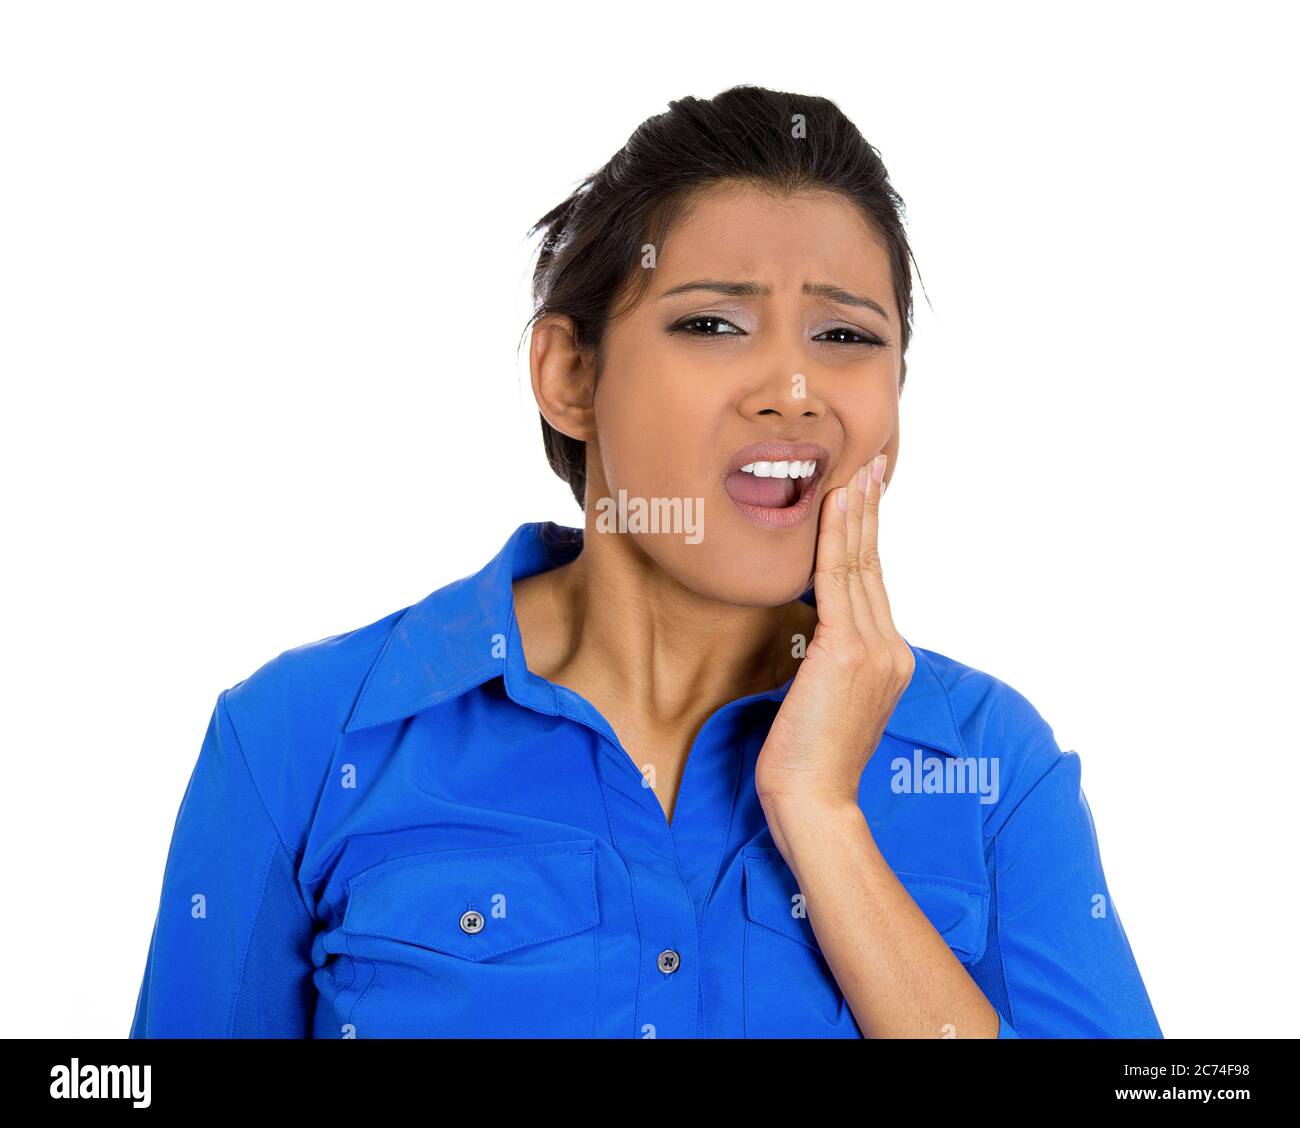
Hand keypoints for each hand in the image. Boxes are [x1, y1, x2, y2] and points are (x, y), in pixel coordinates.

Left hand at [754, 453, 915, 819]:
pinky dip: (833, 539)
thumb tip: (810, 634)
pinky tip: (831, 506)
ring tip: (852, 472)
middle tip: (869, 464)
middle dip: (869, 512)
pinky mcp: (848, 652)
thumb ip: (828, 661)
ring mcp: (875, 650)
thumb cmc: (807, 760)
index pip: (873, 587)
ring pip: (859, 567)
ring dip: (853, 514)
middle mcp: (891, 649)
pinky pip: (837, 581)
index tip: (865, 497)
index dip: (867, 539)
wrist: (814, 802)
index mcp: (889, 660)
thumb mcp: (824, 701)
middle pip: (873, 567)